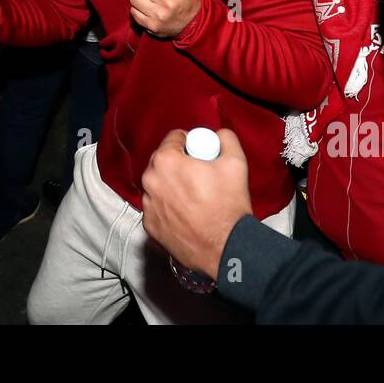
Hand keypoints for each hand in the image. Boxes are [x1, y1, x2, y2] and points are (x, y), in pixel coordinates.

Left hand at [141, 129, 251, 278]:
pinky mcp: (149, 226)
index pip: (174, 138)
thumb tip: (217, 135)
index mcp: (166, 160)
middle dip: (177, 163)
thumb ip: (225, 138)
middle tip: (198, 175)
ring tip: (192, 197)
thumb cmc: (228, 204)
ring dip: (170, 185)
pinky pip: (156, 207)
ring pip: (158, 184)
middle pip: (162, 161)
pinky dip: (167, 207)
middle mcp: (150, 180)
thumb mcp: (235, 161)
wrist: (224, 247)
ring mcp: (147, 205)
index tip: (201, 155)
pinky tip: (185, 213)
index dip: (190, 143)